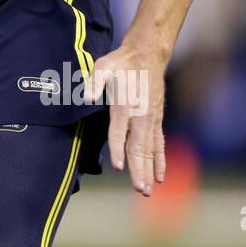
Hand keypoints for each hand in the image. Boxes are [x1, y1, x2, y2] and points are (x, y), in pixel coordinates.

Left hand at [84, 40, 167, 195]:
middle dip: (139, 169)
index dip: (118, 149)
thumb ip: (94, 81)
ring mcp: (151, 120)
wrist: (148, 55)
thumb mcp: (103, 66)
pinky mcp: (156, 120)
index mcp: (125, 105)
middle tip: (140, 190)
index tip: (118, 166)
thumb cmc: (121, 62)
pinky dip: (159, 161)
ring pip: (150, 150)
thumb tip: (86, 96)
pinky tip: (159, 176)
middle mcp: (141, 116)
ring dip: (149, 170)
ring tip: (148, 191)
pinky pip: (159, 144)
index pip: (120, 132)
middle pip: (139, 147)